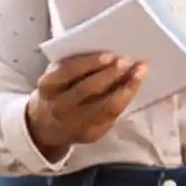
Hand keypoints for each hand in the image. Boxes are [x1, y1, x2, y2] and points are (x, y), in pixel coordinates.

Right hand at [25, 52, 146, 161]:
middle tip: (128, 61)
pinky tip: (133, 87)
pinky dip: (125, 100)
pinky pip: (112, 116)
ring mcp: (76, 124)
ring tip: (139, 72)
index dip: (90, 63)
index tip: (110, 55)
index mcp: (48, 86)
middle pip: (89, 89)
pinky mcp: (91, 134)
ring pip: (106, 106)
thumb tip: (107, 50)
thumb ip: (73, 64)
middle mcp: (60, 107)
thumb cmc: (56, 91)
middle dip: (111, 74)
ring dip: (126, 88)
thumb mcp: (55, 75)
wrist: (46, 126)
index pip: (69, 71)